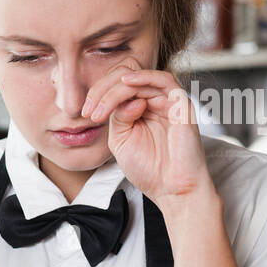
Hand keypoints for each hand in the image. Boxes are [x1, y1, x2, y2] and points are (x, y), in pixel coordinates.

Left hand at [82, 58, 211, 208]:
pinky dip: (144, 77)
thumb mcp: (120, 140)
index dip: (98, 94)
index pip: (117, 86)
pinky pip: (165, 80)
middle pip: (125, 78)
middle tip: (89, 111)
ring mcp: (168, 102)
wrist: (172, 189)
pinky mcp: (182, 105)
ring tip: (100, 109)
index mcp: (139, 108)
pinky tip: (126, 83)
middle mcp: (154, 101)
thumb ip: (118, 116)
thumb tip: (126, 97)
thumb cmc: (149, 168)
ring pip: (139, 79)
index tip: (85, 114)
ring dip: (114, 90)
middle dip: (101, 90)